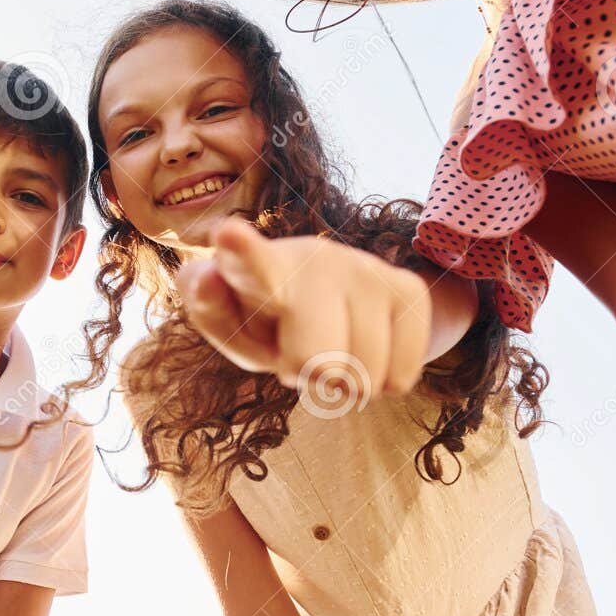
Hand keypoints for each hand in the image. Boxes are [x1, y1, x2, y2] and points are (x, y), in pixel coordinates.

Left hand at [176, 218, 431, 409]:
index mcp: (258, 268)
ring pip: (364, 378)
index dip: (242, 250)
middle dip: (308, 375)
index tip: (228, 234)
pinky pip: (399, 377)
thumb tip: (206, 278)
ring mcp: (367, 269)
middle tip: (299, 352)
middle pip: (317, 363)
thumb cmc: (265, 322)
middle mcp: (316, 258)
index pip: (251, 262)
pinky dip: (381, 380)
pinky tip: (366, 346)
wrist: (337, 312)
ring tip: (333, 345)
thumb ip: (210, 308)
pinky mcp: (409, 289)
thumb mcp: (231, 325)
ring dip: (347, 381)